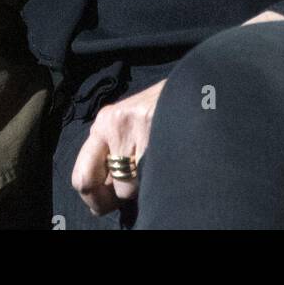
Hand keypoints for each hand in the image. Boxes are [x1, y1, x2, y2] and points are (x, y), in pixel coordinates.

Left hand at [70, 11, 283, 218]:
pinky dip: (162, 180)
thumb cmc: (171, 104)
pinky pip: (152, 180)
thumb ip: (120, 146)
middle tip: (140, 189)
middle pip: (108, 187)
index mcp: (106, 121)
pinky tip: (173, 159)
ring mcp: (134, 130)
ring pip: (132, 189)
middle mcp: (114, 124)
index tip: (108, 204)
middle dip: (121, 197)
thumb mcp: (136, 120)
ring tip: (164, 160)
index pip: (82, 176)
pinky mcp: (155, 132)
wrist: (201, 80)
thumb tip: (110, 192)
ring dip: (147, 186)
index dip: (95, 199)